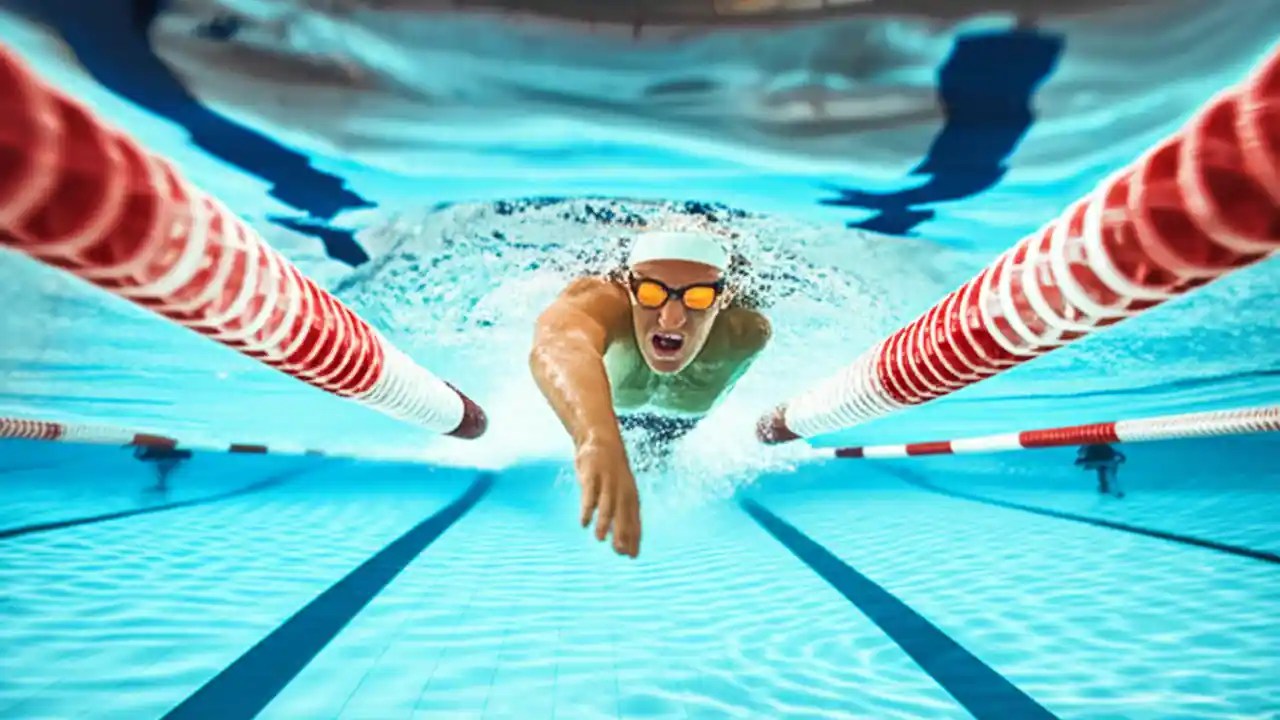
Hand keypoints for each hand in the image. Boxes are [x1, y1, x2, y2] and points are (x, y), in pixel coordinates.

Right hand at [573, 435, 640, 557]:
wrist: (600, 438)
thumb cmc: (611, 471)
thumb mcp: (621, 489)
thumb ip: (621, 511)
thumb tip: (622, 537)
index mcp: (630, 495)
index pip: (635, 520)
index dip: (634, 538)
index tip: (632, 556)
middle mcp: (622, 488)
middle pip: (623, 515)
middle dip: (622, 534)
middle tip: (620, 552)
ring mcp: (607, 481)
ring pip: (607, 505)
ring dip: (605, 522)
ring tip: (600, 539)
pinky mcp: (591, 474)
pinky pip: (589, 494)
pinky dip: (587, 508)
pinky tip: (583, 522)